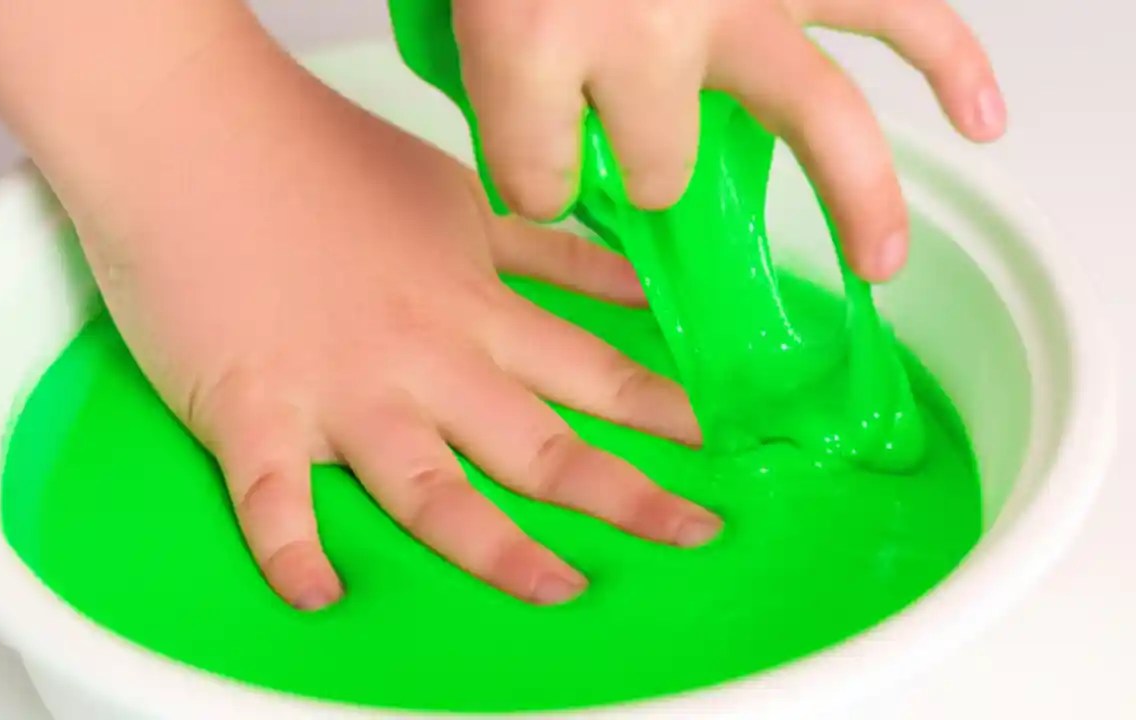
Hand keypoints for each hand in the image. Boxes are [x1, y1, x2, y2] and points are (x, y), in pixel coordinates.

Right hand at [71, 31, 719, 610]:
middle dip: (627, 496)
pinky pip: (274, 498)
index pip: (589, 371)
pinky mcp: (252, 410)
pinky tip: (318, 594)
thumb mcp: (457, 198)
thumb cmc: (319, 158)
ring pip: (435, 490)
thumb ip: (545, 253)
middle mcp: (423, 359)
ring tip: (560, 590)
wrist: (195, 130)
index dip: (663, 412)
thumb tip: (628, 283)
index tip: (720, 448)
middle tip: (695, 535)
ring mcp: (340, 390)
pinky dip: (291, 548)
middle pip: (540, 444)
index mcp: (470, 307)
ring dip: (500, 549)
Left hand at [453, 0, 1005, 280]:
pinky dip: (953, 60)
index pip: (537, 181)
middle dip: (645, 170)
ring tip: (881, 256)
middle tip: (632, 143)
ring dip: (852, 196)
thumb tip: (552, 155)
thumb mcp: (469, 0)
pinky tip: (983, 116)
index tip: (531, 166)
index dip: (532, 181)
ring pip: (817, 113)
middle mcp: (646, 29)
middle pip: (660, 169)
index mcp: (534, 39)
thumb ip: (499, 79)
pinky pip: (900, 7)